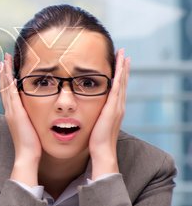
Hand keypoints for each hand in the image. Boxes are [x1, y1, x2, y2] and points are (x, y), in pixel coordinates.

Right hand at [0, 53, 41, 185]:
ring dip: (5, 72)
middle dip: (4, 73)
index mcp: (14, 114)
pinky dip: (8, 79)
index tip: (8, 70)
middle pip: (4, 87)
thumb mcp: (33, 130)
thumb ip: (35, 122)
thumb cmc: (34, 146)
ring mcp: (11, 110)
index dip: (8, 81)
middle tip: (3, 60)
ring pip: (5, 86)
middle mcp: (10, 110)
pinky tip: (8, 70)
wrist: (28, 155)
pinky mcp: (15, 110)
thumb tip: (43, 118)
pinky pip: (10, 91)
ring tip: (4, 60)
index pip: (9, 94)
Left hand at [87, 48, 127, 177]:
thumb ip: (91, 115)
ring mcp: (117, 107)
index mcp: (113, 109)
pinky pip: (117, 89)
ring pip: (122, 83)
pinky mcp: (114, 108)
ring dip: (123, 68)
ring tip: (124, 55)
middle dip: (123, 67)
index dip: (118, 75)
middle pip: (122, 82)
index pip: (117, 88)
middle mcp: (118, 106)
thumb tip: (81, 109)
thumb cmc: (95, 141)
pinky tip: (119, 67)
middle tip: (124, 53)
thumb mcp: (93, 123)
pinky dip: (119, 77)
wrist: (101, 152)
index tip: (118, 63)